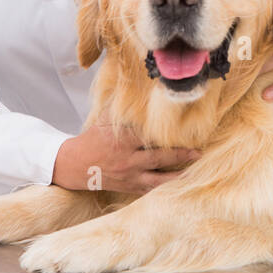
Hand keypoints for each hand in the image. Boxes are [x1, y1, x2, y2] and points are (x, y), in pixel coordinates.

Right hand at [52, 116, 201, 194]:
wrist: (74, 165)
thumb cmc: (93, 138)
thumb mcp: (104, 118)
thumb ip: (122, 105)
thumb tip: (137, 83)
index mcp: (121, 140)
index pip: (147, 134)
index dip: (165, 131)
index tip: (183, 126)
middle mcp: (126, 159)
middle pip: (158, 157)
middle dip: (179, 154)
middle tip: (198, 151)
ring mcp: (129, 175)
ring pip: (158, 178)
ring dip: (178, 174)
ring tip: (195, 169)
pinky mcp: (129, 187)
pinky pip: (151, 190)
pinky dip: (166, 188)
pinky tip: (181, 185)